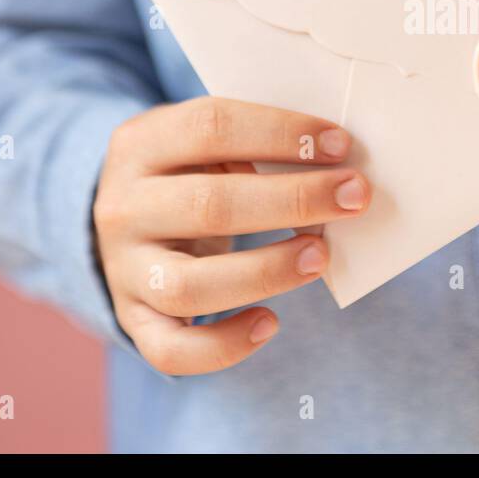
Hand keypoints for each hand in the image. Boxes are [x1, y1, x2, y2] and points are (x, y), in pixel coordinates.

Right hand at [93, 97, 370, 374]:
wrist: (125, 224)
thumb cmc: (190, 175)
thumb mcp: (202, 145)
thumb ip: (255, 147)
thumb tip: (338, 165)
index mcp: (140, 145)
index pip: (211, 127)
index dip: (280, 132)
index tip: (340, 144)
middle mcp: (123, 208)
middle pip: (209, 204)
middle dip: (294, 200)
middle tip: (355, 196)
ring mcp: (124, 270)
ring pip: (190, 285)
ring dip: (266, 271)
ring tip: (321, 256)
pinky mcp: (136, 321)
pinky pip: (173, 350)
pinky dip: (224, 346)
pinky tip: (269, 324)